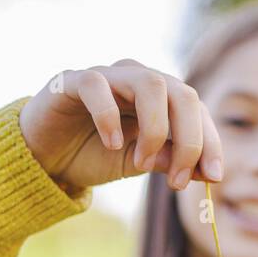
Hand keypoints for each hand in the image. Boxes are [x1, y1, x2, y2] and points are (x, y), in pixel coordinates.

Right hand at [19, 59, 223, 193]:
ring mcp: (107, 76)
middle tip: (177, 180)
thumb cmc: (94, 154)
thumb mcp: (137, 163)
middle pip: (182, 93)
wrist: (44, 156)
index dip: (210, 142)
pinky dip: (109, 115)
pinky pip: (97, 85)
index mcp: (160, 98)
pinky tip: (112, 144)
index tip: (213, 177)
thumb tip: (206, 171)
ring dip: (156, 129)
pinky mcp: (72, 81)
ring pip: (150, 83)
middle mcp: (138, 80)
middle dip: (189, 139)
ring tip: (142, 163)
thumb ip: (168, 161)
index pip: (197, 110)